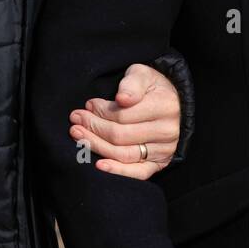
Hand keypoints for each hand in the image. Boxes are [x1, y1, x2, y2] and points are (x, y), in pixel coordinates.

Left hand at [69, 63, 181, 178]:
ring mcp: (163, 150)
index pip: (123, 114)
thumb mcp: (142, 75)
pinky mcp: (159, 163)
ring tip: (79, 136)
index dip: (101, 111)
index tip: (88, 105)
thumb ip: (131, 83)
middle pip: (120, 136)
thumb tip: (122, 99)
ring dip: (97, 146)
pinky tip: (99, 165)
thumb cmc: (151, 88)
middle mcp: (166, 131)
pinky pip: (138, 173)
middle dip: (93, 128)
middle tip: (75, 120)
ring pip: (123, 154)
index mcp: (164, 107)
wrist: (173, 104)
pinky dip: (117, 171)